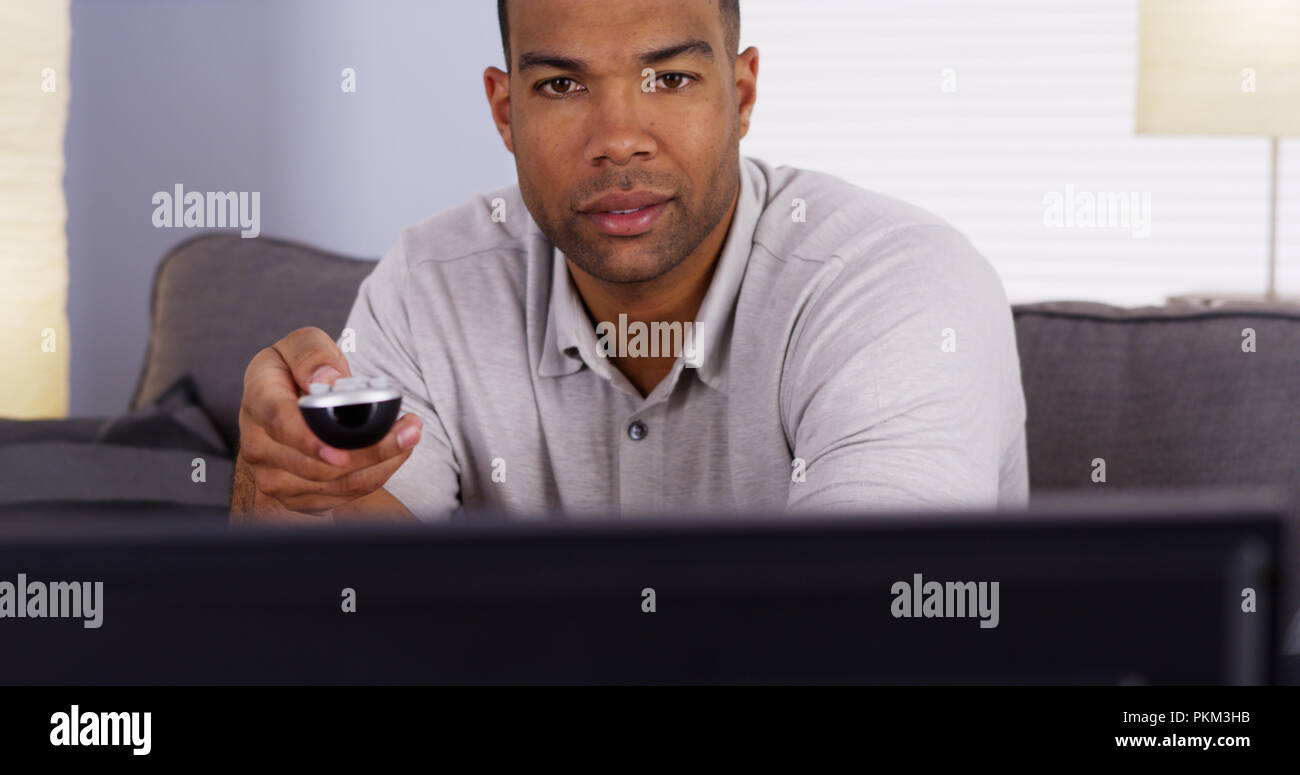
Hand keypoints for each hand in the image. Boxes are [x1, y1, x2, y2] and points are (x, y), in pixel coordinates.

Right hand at [233, 326, 421, 517]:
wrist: (287, 410)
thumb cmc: (299, 372)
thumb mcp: (303, 345)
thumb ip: (313, 354)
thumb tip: (327, 380)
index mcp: (259, 396)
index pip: (279, 422)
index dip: (310, 441)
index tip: (341, 451)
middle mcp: (258, 441)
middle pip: (316, 464)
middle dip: (370, 451)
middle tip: (409, 431)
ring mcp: (272, 474)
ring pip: (335, 482)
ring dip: (381, 462)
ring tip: (409, 437)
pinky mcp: (294, 496)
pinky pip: (342, 494)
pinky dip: (375, 474)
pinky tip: (393, 454)